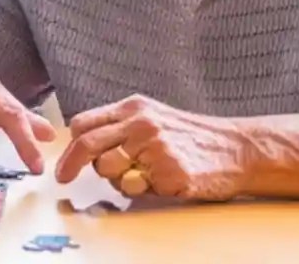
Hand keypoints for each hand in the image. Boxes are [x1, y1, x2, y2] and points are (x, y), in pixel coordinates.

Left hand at [55, 94, 247, 200]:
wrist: (235, 148)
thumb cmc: (191, 136)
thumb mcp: (152, 117)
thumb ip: (120, 126)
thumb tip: (83, 146)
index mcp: (133, 108)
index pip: (84, 123)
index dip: (70, 145)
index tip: (65, 161)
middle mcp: (141, 124)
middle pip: (87, 145)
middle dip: (70, 165)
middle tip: (64, 178)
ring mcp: (154, 147)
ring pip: (108, 170)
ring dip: (115, 179)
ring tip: (141, 174)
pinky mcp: (168, 172)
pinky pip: (135, 188)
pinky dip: (142, 189)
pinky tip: (161, 180)